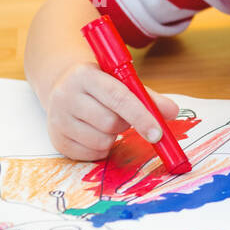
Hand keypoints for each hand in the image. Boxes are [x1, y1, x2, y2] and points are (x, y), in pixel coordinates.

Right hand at [46, 62, 180, 160]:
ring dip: (113, 137)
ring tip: (106, 123)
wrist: (63, 87)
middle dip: (125, 124)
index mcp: (85, 75)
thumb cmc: (100, 85)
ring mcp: (57, 119)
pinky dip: (101, 148)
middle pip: (110, 122)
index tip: (158, 134)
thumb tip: (173, 112)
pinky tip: (95, 132)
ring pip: (101, 141)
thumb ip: (148, 97)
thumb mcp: (121, 82)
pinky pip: (91, 154)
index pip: (118, 97)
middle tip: (122, 117)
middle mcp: (66, 95)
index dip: (141, 116)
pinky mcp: (56, 139)